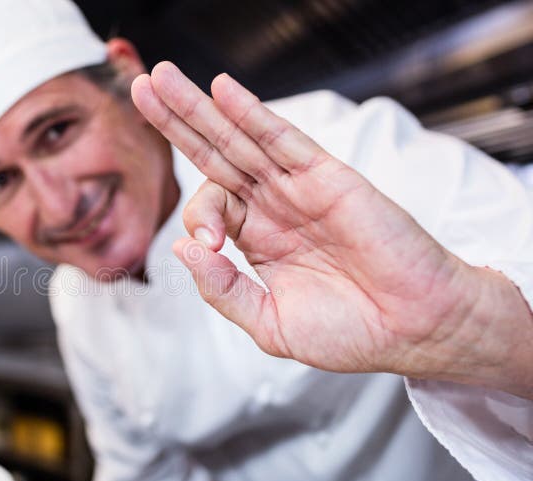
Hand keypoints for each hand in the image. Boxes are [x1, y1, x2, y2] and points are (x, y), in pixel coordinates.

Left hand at [130, 62, 482, 379]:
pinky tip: (220, 90)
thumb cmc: (350, 332)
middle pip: (213, 154)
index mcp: (258, 239)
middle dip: (175, 122)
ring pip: (238, 137)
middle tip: (140, 88)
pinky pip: (281, 139)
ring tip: (160, 76)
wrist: (413, 328)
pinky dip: (251, 112)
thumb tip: (185, 249)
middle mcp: (273, 206)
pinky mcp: (326, 176)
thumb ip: (223, 290)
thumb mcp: (270, 324)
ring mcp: (297, 188)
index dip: (198, 217)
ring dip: (198, 106)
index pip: (210, 206)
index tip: (212, 246)